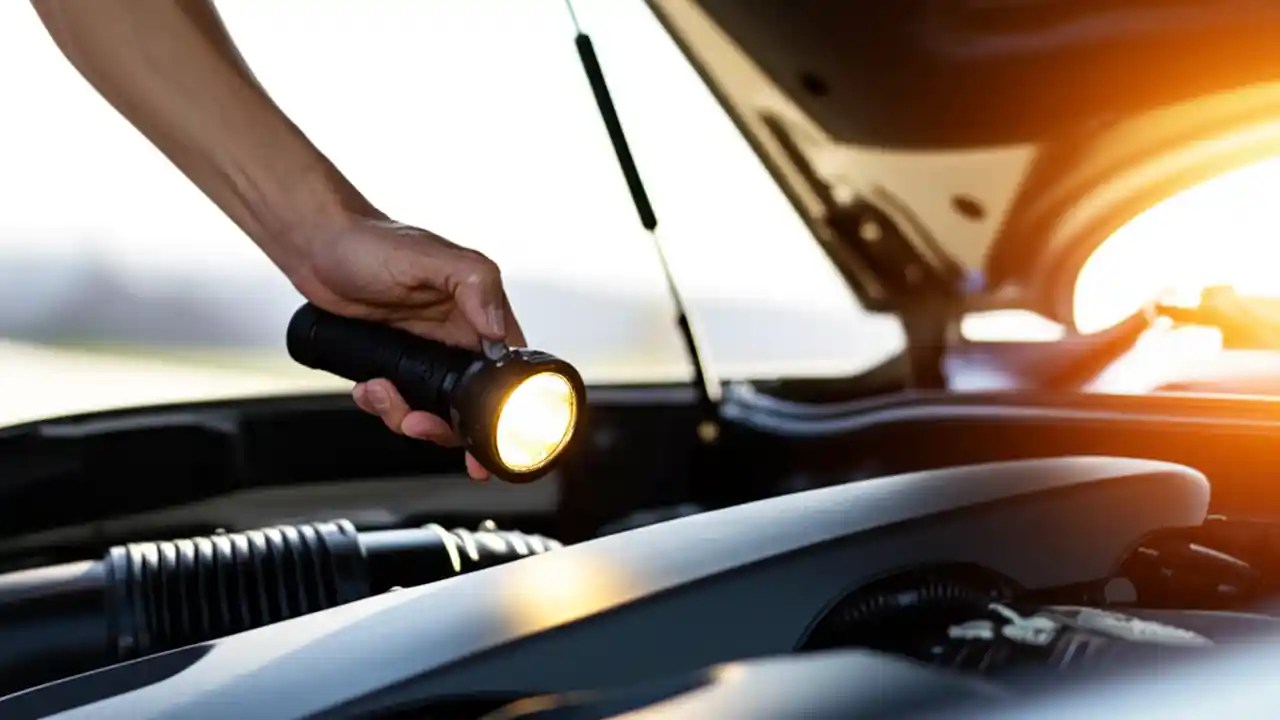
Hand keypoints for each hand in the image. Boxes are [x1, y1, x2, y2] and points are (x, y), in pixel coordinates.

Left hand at [292, 216, 525, 480]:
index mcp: (479, 314)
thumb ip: (475, 284)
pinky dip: (383, 406)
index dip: (507, 409)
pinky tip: (368, 386)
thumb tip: (499, 330)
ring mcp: (426, 354)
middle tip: (421, 424)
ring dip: (408, 417)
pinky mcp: (395, 364)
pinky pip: (399, 403)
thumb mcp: (431, 256)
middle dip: (448, 427)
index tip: (492, 438)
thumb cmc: (373, 241)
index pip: (509, 370)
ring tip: (382, 393)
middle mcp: (458, 338)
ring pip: (434, 411)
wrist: (316, 247)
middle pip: (473, 405)